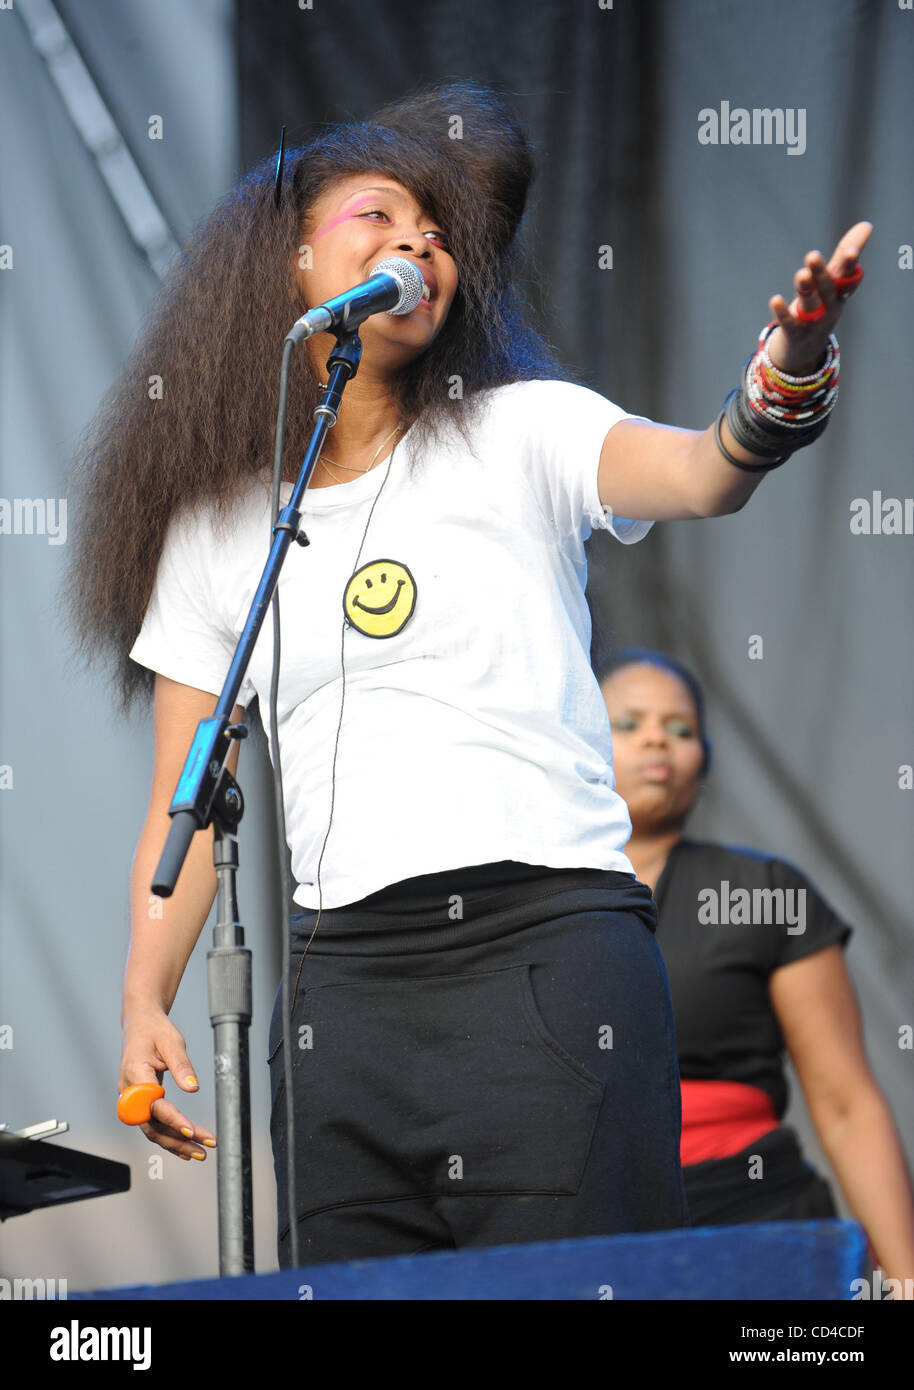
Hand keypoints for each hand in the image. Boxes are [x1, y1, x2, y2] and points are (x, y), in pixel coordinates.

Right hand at [119, 1004, 215, 1160]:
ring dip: (175, 1142)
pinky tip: (184, 1146)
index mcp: (135, 1074)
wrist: (140, 1023)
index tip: (191, 1131)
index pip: (153, 1105)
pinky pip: (152, 1122)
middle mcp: (129, 1091)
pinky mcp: (139, 1101)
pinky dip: (168, 1135)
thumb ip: (182, 1066)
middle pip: (151, 1125)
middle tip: (203, 1150)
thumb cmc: (155, 1030)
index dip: (172, 1120)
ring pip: (152, 1128)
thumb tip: (193, 1089)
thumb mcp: (172, 1042)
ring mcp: (132, 1099)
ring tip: (199, 1151)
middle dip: (177, 1140)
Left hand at [766, 221, 872, 373]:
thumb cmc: (822, 307)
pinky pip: (790, 324)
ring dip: (805, 289)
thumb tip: (868, 224)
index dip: (850, 265)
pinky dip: (783, 313)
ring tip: (800, 275)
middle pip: (827, 290)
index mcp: (840, 293)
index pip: (848, 277)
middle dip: (821, 274)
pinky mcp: (796, 335)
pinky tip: (775, 300)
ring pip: (810, 305)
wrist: (806, 349)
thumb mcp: (834, 282)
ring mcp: (814, 323)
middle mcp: (829, 307)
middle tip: (812, 255)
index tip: (851, 250)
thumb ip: (844, 256)